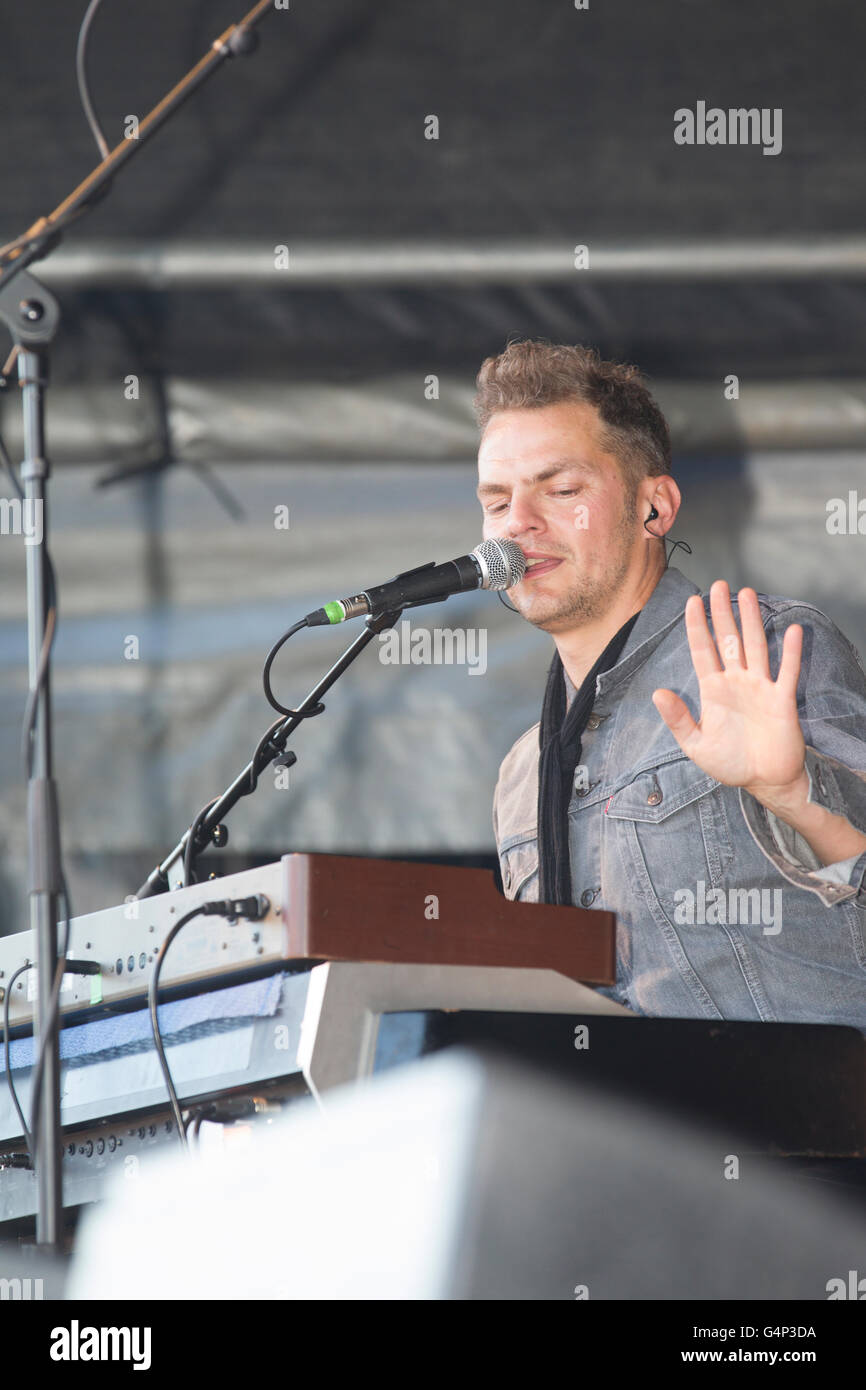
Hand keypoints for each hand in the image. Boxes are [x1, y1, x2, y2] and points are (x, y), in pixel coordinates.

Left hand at [651, 581, 806, 807]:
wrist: (764, 782)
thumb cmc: (731, 763)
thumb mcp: (696, 744)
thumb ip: (678, 719)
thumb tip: (658, 693)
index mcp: (714, 690)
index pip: (703, 650)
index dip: (697, 626)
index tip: (692, 601)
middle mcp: (736, 682)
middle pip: (729, 639)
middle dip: (723, 612)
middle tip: (719, 584)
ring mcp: (760, 688)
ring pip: (755, 646)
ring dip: (752, 620)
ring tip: (747, 593)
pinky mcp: (782, 699)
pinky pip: (787, 671)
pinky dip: (790, 652)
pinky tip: (793, 630)